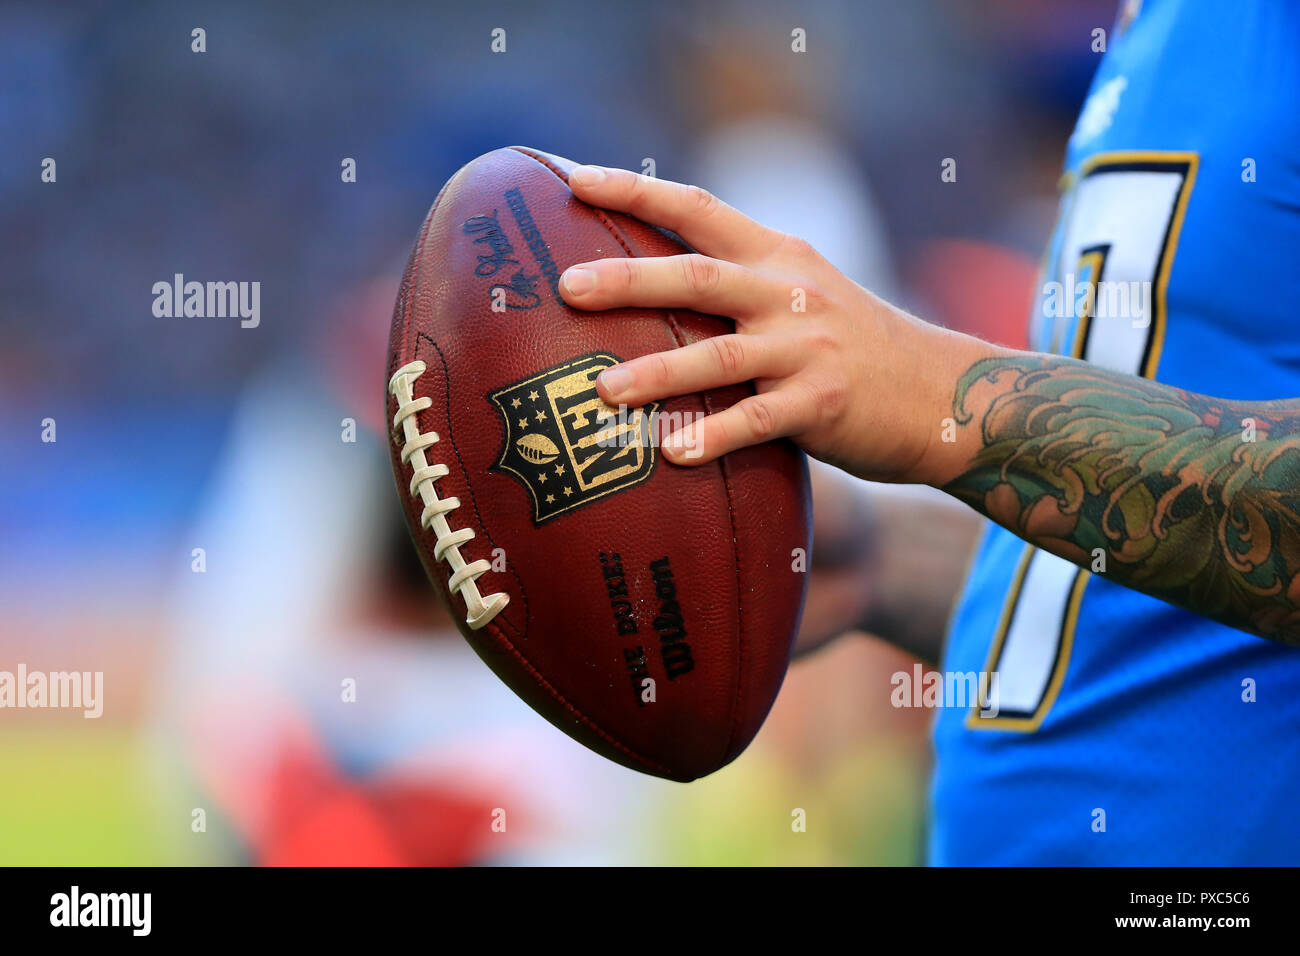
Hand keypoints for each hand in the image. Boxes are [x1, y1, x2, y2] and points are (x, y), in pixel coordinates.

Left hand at [558, 164, 994, 484]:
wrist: (940, 391)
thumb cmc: (848, 347)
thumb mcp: (800, 292)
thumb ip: (736, 284)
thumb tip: (643, 287)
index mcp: (777, 256)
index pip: (698, 209)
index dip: (636, 190)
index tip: (575, 180)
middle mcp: (789, 292)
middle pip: (696, 276)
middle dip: (627, 279)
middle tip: (566, 286)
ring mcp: (808, 347)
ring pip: (720, 355)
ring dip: (657, 374)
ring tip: (601, 393)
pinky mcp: (825, 403)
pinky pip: (759, 421)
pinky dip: (715, 436)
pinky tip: (673, 455)